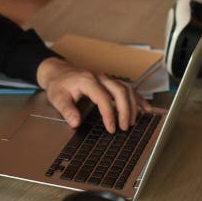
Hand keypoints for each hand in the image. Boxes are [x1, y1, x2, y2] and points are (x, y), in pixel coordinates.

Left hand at [36, 57, 151, 133]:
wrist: (58, 72)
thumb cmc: (58, 84)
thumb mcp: (57, 98)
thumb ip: (66, 110)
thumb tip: (75, 123)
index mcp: (87, 80)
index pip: (103, 97)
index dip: (109, 114)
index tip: (111, 128)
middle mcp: (99, 77)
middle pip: (120, 90)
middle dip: (125, 110)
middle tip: (125, 127)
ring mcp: (106, 79)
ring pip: (126, 88)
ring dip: (133, 105)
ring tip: (133, 122)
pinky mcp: (109, 82)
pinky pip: (127, 88)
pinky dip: (137, 98)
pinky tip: (144, 109)